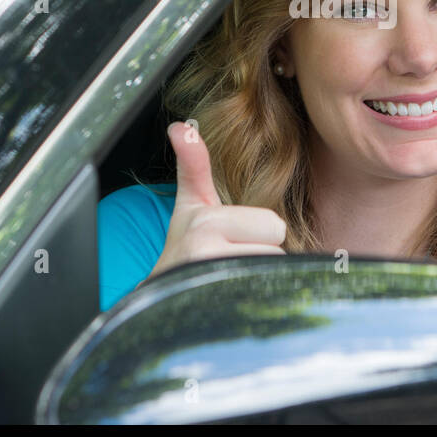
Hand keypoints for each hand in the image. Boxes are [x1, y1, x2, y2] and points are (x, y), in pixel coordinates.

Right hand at [142, 121, 287, 284]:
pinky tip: (233, 296)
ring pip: (271, 275)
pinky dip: (258, 296)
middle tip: (230, 258)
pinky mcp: (223, 309)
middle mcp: (206, 254)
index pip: (274, 225)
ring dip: (257, 278)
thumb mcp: (191, 204)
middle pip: (276, 251)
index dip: (257, 232)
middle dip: (259, 255)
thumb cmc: (186, 246)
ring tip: (229, 278)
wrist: (161, 298)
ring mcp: (213, 286)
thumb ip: (194, 164)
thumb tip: (181, 126)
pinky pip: (266, 296)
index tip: (229, 237)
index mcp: (206, 222)